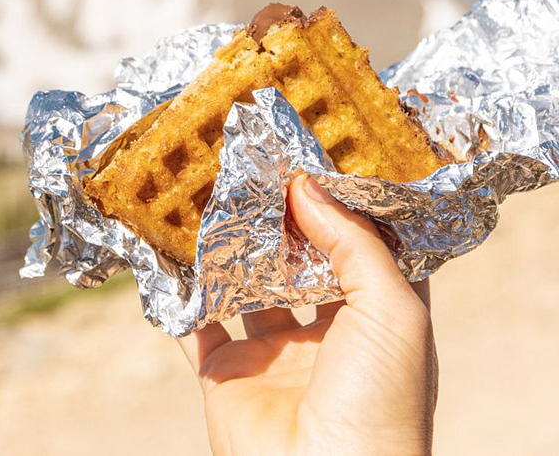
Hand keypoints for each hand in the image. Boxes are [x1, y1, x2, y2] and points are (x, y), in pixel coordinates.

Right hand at [179, 174, 438, 455]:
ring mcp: (275, 355)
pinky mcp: (225, 375)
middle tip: (258, 159)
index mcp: (382, 318)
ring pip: (245, 284)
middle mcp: (330, 334)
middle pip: (300, 259)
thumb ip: (354, 242)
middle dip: (282, 215)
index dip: (349, 203)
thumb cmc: (381, 405)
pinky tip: (165, 245)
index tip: (324, 152)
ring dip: (229, 244)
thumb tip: (305, 186)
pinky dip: (177, 289)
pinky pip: (193, 324)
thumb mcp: (394, 310)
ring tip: (213, 188)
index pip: (368, 246)